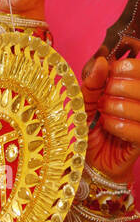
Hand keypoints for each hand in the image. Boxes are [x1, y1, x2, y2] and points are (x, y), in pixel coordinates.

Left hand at [80, 52, 139, 182]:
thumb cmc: (93, 128)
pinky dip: (117, 126)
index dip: (121, 68)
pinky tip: (107, 127)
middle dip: (115, 88)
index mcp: (135, 87)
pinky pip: (136, 130)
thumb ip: (93, 83)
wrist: (94, 160)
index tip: (106, 75)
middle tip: (101, 99)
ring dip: (114, 107)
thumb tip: (102, 61)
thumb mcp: (87, 102)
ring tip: (102, 114)